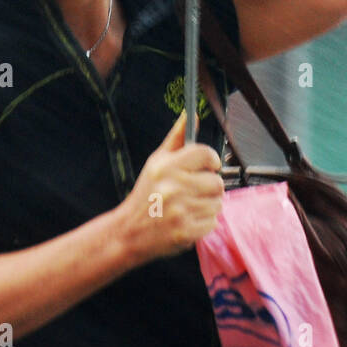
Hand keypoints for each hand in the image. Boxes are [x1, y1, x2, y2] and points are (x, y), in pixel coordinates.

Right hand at [120, 111, 224, 261]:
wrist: (130, 231)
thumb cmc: (145, 194)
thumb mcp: (156, 162)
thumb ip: (176, 138)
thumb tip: (191, 115)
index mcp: (166, 166)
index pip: (205, 153)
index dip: (211, 160)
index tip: (208, 166)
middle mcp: (173, 187)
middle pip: (217, 181)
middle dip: (210, 186)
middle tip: (195, 190)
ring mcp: (180, 211)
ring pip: (217, 203)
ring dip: (208, 205)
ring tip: (189, 206)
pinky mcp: (186, 231)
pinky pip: (212, 221)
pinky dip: (204, 222)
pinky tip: (188, 220)